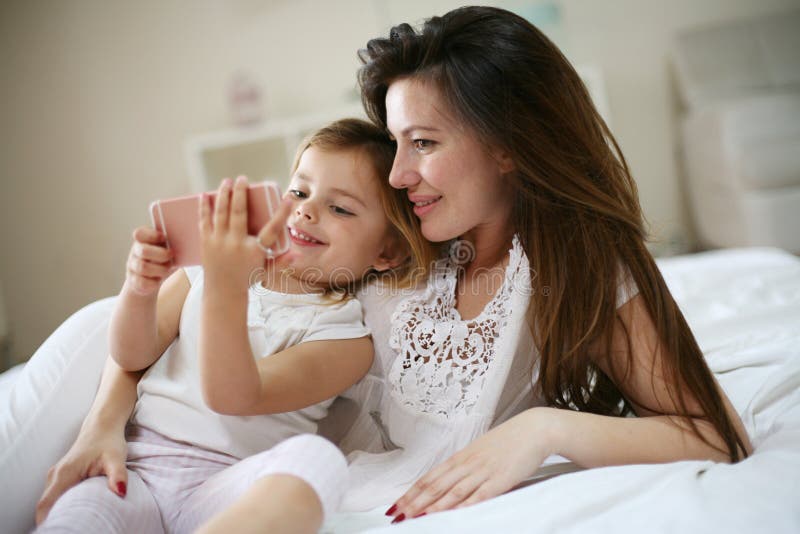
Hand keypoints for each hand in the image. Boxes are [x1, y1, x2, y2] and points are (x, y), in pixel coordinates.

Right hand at [35, 418, 128, 524]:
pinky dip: (62, 506)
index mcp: (64, 473)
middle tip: (71, 530)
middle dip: (54, 520)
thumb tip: (121, 492)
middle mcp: (55, 476)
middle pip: (46, 506)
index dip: (47, 521)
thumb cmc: (109, 441)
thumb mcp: (116, 457)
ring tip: (74, 525)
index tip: (58, 530)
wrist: (103, 426)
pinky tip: (76, 514)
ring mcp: (57, 476)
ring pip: (50, 502)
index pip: (46, 504)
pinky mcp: (62, 477)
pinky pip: (55, 497)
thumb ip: (117, 475)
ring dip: (58, 513)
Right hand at [124, 226, 174, 295]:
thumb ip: (172, 242)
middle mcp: (135, 251)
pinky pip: (143, 283)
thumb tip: (186, 240)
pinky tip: (158, 280)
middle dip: (162, 255)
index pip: (139, 233)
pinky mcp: (133, 281)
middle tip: (171, 256)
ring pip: (143, 268)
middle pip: (144, 251)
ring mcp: (132, 266)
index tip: (164, 238)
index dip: (152, 236)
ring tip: (167, 269)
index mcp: (143, 239)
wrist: (153, 278)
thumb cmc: (165, 259)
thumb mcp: (168, 248)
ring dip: (160, 270)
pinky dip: (154, 283)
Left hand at [199, 176, 290, 290]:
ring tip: (226, 182)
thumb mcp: (267, 270)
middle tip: (243, 178)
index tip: (287, 199)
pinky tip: (205, 195)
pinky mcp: (206, 242)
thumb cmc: (247, 278)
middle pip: (239, 212)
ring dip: (223, 194)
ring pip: (221, 212)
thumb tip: (298, 254)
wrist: (223, 292)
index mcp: (255, 251)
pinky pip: (204, 220)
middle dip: (241, 192)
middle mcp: (237, 244)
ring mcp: (219, 242)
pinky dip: (204, 206)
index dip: (281, 214)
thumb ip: (282, 260)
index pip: (271, 229)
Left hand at [387, 408, 557, 520]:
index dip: (412, 492)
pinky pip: (479, 495)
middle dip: (414, 502)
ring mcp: (483, 471)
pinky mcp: (500, 479)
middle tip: (397, 515)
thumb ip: (464, 466)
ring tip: (415, 517)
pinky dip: (463, 505)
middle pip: (435, 485)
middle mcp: (468, 464)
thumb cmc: (508, 441)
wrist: (534, 429)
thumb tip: (447, 481)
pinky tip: (452, 514)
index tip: (397, 504)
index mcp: (461, 457)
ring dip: (432, 506)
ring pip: (452, 491)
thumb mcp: (480, 451)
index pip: (430, 477)